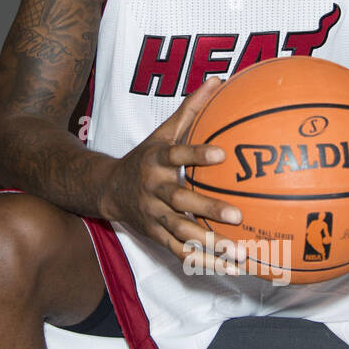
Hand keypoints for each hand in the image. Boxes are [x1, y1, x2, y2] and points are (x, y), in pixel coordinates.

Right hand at [102, 77, 243, 271]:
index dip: (197, 155)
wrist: (107, 190)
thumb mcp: (162, 132)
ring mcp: (154, 217)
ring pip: (182, 233)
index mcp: (156, 161)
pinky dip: (206, 263)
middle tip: (238, 215)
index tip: (222, 154)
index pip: (176, 155)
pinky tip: (233, 268)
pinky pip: (182, 253)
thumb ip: (191, 109)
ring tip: (240, 252)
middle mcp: (153, 191)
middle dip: (208, 209)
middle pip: (181, 201)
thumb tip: (219, 80)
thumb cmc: (146, 157)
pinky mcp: (156, 236)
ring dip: (211, 244)